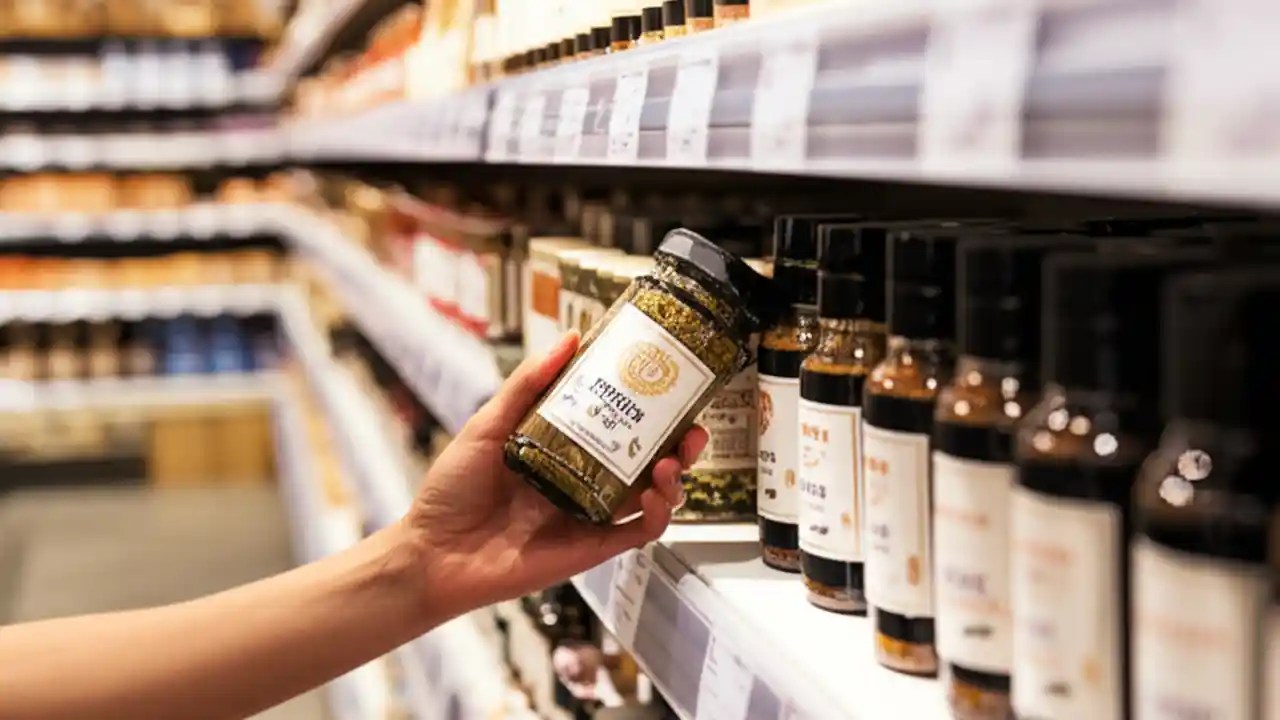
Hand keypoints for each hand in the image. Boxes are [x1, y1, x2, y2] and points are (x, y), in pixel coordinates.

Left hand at [404, 332, 707, 621]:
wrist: (433, 552)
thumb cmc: (451, 491)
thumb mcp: (488, 425)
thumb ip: (528, 385)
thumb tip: (567, 340)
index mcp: (565, 450)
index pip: (621, 426)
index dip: (653, 411)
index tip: (670, 388)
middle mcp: (585, 481)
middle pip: (650, 462)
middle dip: (681, 446)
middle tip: (692, 430)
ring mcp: (591, 515)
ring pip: (654, 498)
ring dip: (675, 480)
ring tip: (671, 464)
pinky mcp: (591, 548)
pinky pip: (636, 534)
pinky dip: (656, 517)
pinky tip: (653, 499)